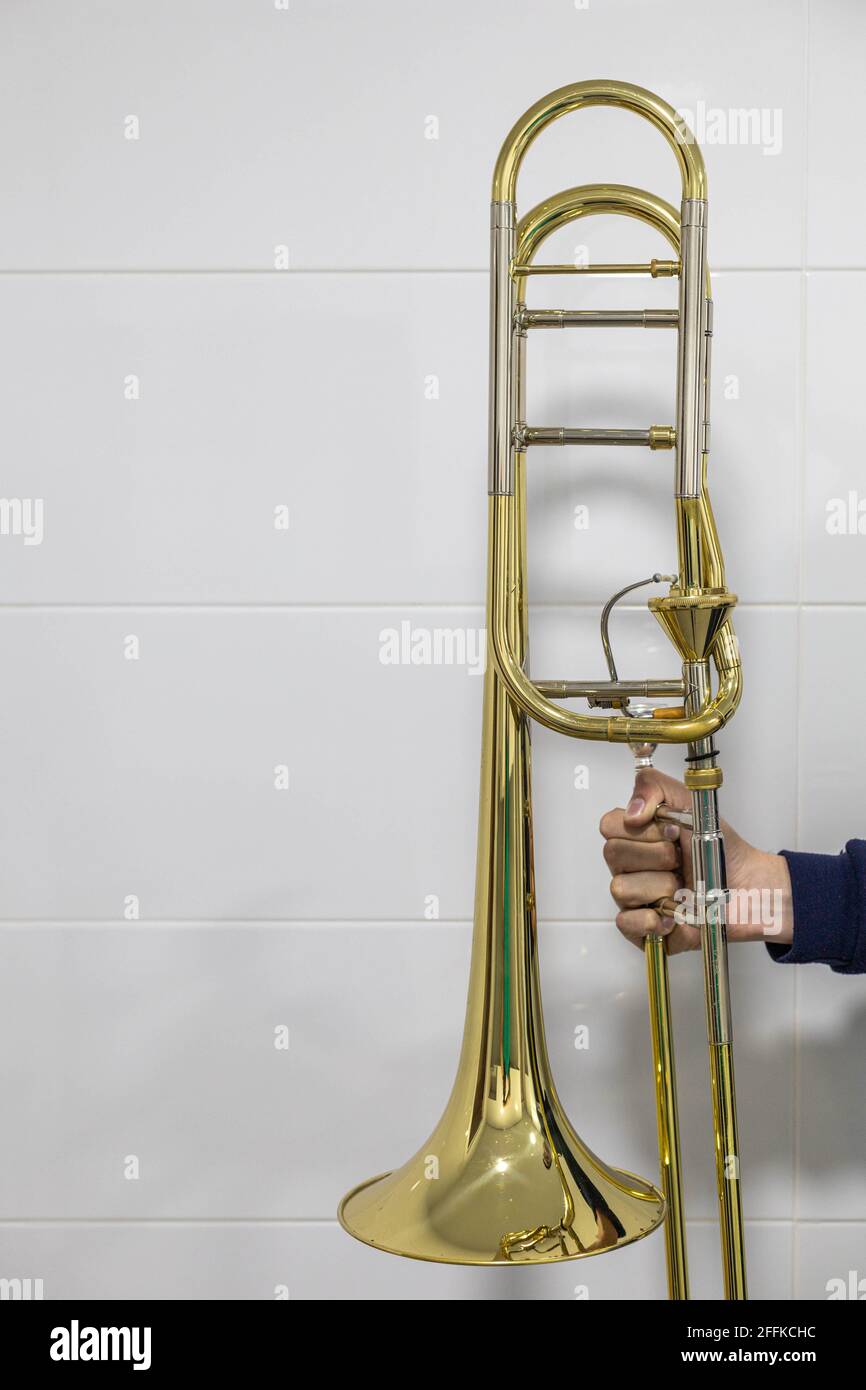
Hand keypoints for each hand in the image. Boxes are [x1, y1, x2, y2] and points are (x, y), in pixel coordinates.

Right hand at [599, 768, 792, 953]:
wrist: (751, 886)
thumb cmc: (722, 850)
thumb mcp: (692, 804)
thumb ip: (655, 788)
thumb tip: (631, 812)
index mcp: (637, 838)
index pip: (610, 826)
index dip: (641, 829)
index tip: (673, 832)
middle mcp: (631, 868)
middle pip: (613, 855)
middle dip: (656, 855)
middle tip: (681, 860)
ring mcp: (636, 899)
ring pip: (621, 889)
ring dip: (661, 887)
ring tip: (684, 889)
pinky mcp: (645, 930)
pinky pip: (626, 923)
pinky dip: (653, 920)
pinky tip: (675, 916)